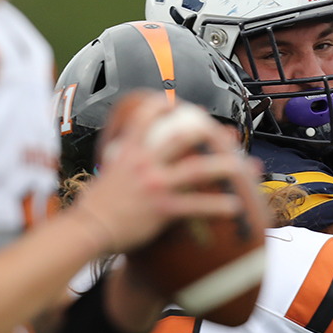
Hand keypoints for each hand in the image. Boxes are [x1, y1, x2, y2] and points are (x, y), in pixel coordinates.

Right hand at [70, 103, 256, 252]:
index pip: (143, 119)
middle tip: (224, 133)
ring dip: (225, 166)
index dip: (159, 107)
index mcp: (127, 154)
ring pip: (199, 169)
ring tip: (244, 167)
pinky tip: (234, 206)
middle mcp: (144, 164)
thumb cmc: (91, 209)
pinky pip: (198, 205)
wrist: (87, 229)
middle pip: (181, 139)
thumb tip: (118, 166)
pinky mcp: (163, 208)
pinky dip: (219, 205)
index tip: (172, 103)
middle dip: (206, 132)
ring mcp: (156, 185)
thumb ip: (116, 167)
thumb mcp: (102, 177)